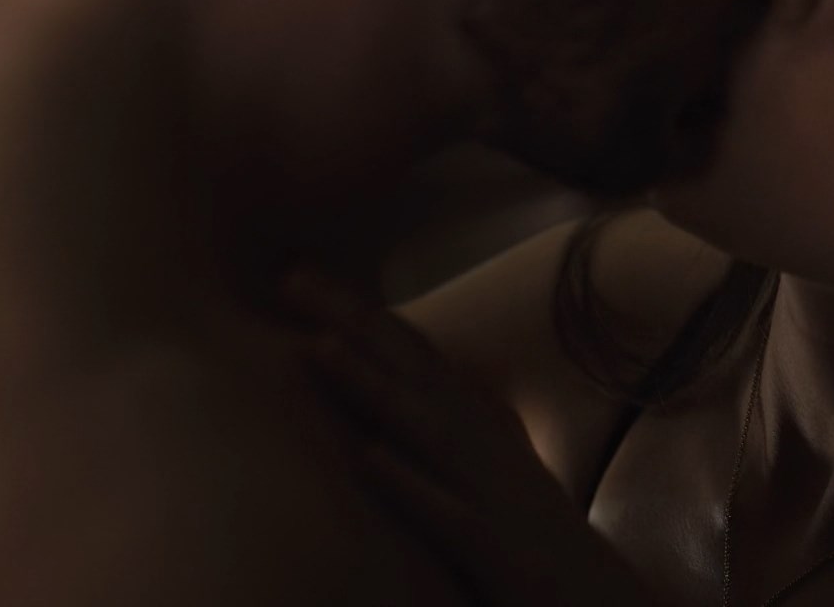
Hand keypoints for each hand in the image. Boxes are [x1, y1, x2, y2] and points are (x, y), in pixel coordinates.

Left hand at [280, 271, 644, 606]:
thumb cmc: (542, 557)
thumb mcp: (498, 484)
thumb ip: (455, 446)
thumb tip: (389, 423)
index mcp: (487, 434)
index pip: (418, 359)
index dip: (363, 315)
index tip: (302, 276)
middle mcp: (493, 452)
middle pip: (416, 374)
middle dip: (356, 324)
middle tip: (290, 276)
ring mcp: (499, 499)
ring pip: (430, 431)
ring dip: (376, 387)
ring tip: (319, 347)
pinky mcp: (502, 553)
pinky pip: (451, 515)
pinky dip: (412, 484)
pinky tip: (369, 458)